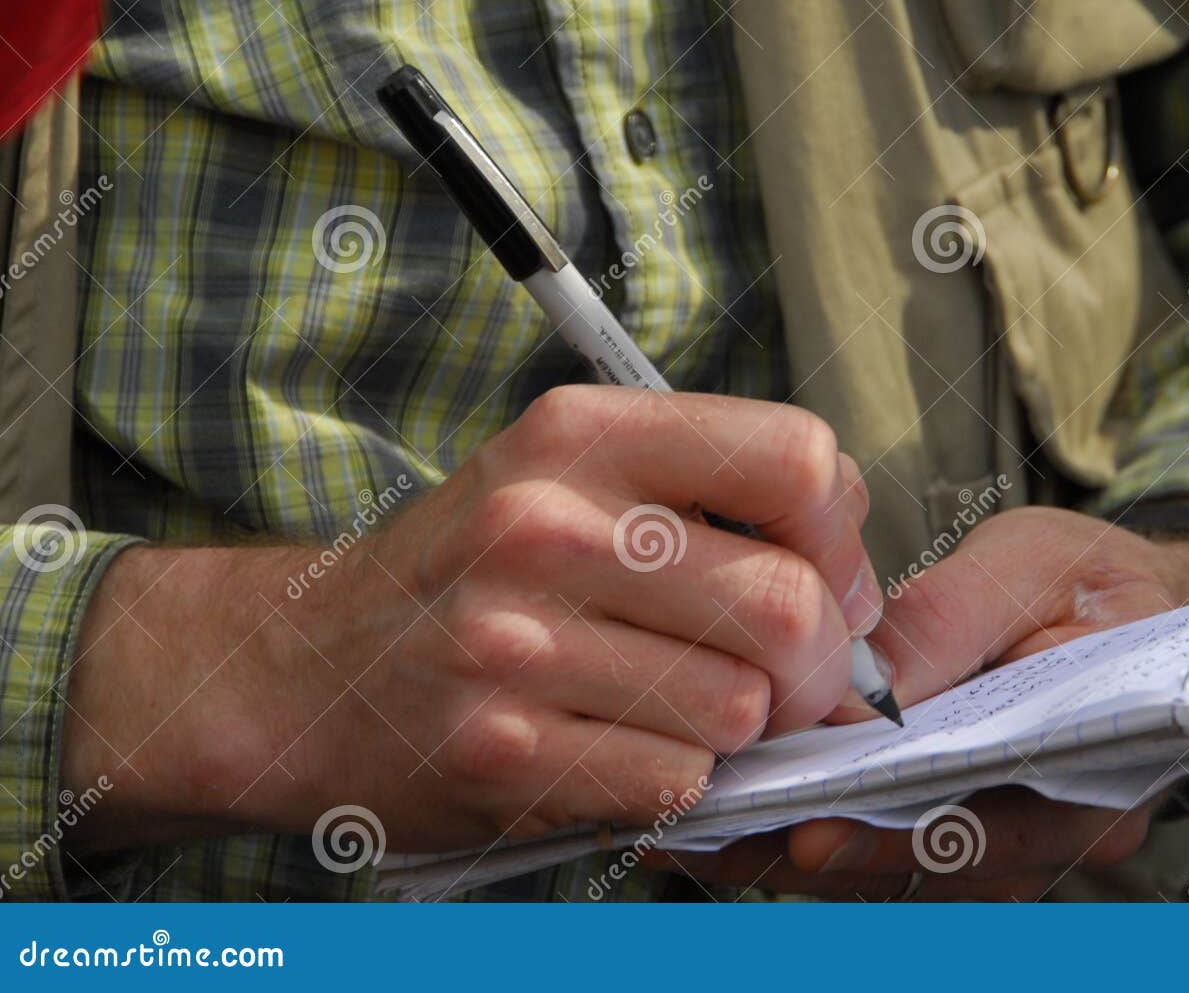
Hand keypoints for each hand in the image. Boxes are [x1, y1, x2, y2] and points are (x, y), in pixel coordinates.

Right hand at [62, 387, 881, 851]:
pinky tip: (631, 751)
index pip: (796, 461)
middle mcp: (544, 525)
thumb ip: (713, 491)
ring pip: (741, 708)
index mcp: (581, 435)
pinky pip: (675, 783)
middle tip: (795, 678)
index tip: (825, 576)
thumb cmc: (472, 570)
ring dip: (744, 728)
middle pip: (787, 604)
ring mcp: (513, 644)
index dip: (841, 535)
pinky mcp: (500, 751)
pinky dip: (680, 781)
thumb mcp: (570, 475)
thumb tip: (855, 578)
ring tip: (689, 709)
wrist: (303, 668)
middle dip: (822, 662)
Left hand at [651, 504, 1188, 897]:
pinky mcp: (973, 827)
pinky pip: (889, 842)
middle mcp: (1057, 831)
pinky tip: (738, 812)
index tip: (808, 834)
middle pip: (924, 861)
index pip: (986, 824)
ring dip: (795, 849)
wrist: (1157, 610)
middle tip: (711, 838)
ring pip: (894, 864)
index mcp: (1096, 773)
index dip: (893, 834)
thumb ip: (952, 623)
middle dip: (812, 849)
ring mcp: (1014, 839)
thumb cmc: (1104, 581)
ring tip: (696, 830)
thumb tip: (860, 687)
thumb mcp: (1038, 565)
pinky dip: (817, 826)